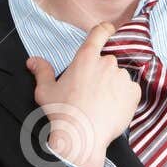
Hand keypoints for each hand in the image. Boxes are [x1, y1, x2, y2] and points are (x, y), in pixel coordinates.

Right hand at [26, 22, 140, 166]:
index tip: (109, 29)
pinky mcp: (133, 92)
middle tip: (91, 92)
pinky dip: (124, 98)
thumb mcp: (45, 90)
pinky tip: (112, 110)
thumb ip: (42, 71)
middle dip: (101, 74)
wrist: (82, 137)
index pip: (99, 33)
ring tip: (100, 104)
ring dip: (113, 86)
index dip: (105, 30)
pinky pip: (130, 91)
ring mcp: (122, 77)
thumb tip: (32, 60)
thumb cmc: (62, 112)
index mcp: (86, 58)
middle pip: (107, 62)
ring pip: (119, 77)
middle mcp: (107, 62)